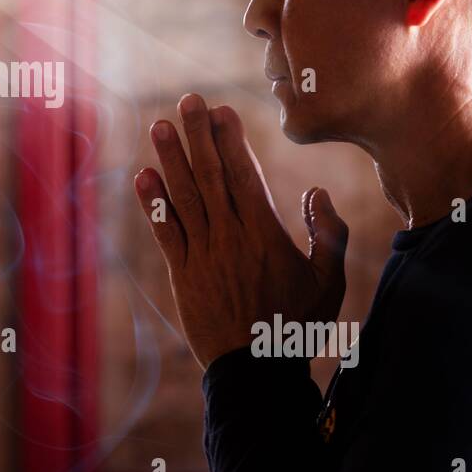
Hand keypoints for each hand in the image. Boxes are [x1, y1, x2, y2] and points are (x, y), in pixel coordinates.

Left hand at [132, 94, 349, 370]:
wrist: (257, 371)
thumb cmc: (296, 325)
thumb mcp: (329, 280)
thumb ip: (327, 233)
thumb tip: (315, 192)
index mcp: (266, 234)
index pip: (246, 176)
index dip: (231, 141)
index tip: (222, 111)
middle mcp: (232, 237)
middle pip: (213, 176)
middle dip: (199, 136)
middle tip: (188, 100)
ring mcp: (204, 255)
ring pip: (185, 198)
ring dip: (171, 160)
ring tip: (160, 126)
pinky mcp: (183, 275)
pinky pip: (166, 233)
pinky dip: (153, 205)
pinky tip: (142, 177)